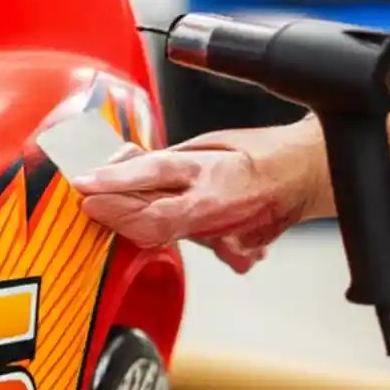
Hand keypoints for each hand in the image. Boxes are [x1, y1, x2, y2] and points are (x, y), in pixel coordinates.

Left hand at [70, 119, 328, 273]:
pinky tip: (137, 223)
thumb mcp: (208, 142)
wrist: (304, 177)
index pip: (156, 173)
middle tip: (89, 201)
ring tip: (106, 207)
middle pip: (152, 218)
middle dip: (114, 212)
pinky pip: (180, 241)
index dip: (116, 179)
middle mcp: (216, 206)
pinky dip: (153, 232)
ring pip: (160, 235)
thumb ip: (166, 158)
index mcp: (213, 170)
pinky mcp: (224, 248)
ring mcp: (220, 232)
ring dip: (127, 222)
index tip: (84, 182)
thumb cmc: (261, 154)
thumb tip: (126, 163)